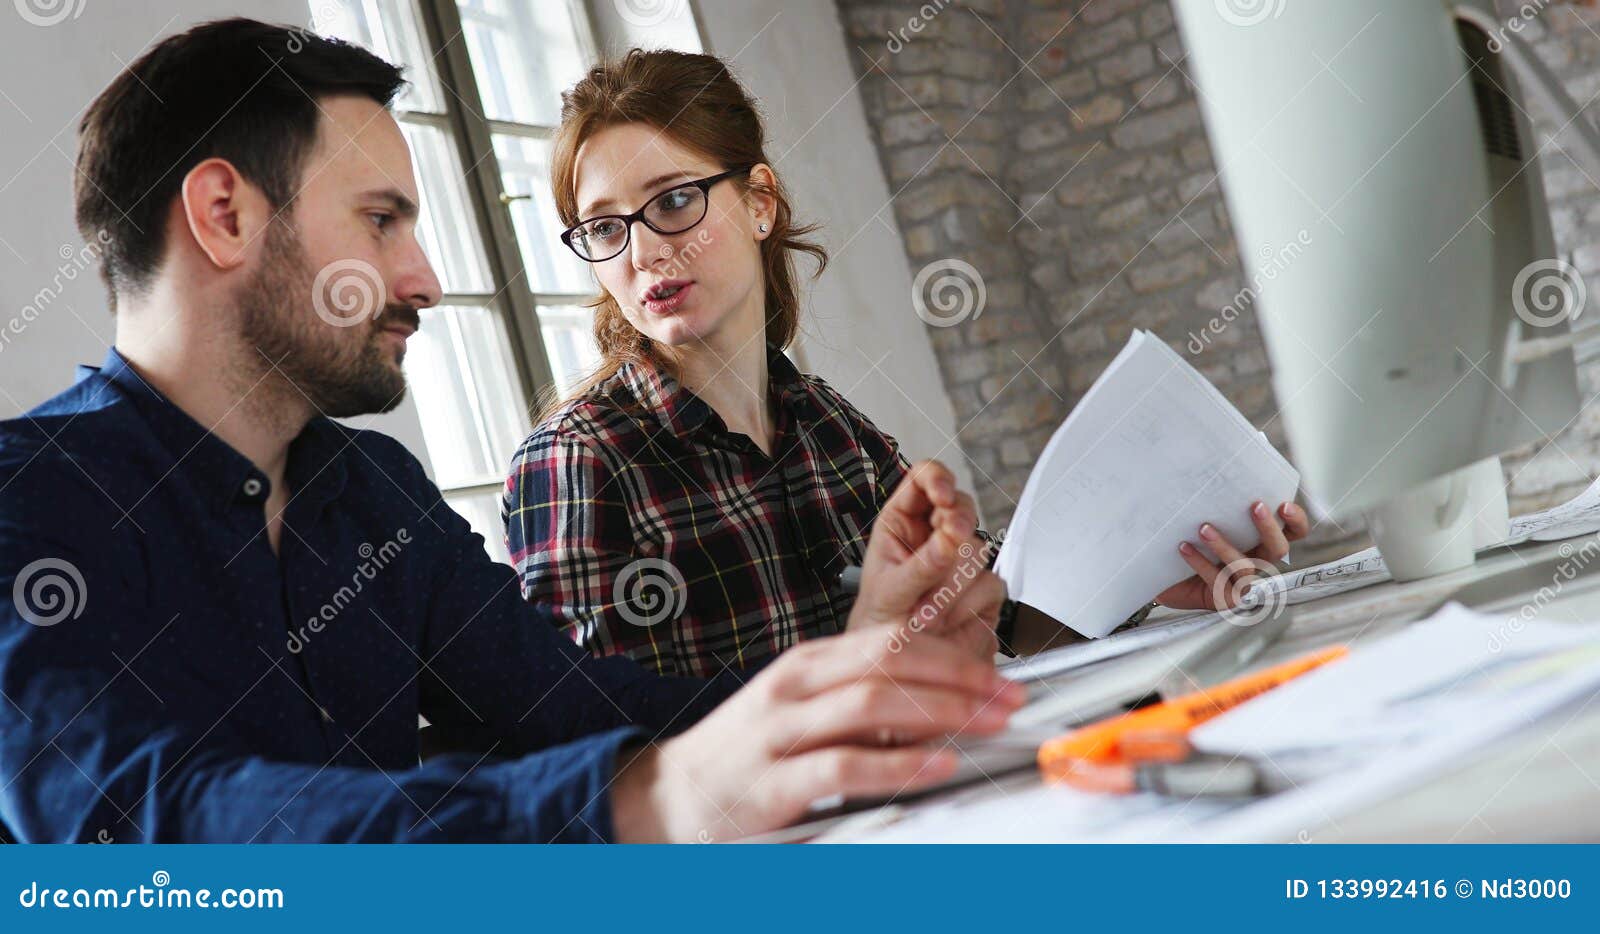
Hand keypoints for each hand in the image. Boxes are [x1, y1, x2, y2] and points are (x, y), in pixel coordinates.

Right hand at [609, 626, 1026, 842]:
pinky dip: (898, 763)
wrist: (669, 795)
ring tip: (987, 724)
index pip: (891, 641)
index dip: (953, 654)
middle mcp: (795, 687)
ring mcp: (782, 731)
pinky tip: (935, 766)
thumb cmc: (745, 753)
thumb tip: (939, 705)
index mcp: (807, 663)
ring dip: (942, 712)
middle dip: (960, 678)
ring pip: (872, 703)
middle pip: (890, 663)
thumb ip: (859, 701)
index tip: (1000, 675)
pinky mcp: (774, 781)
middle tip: (1009, 697)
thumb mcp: (800, 709)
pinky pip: (846, 764)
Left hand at [847, 460, 1003, 659]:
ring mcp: (960, 562)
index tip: (943, 495)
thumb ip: (922, 563)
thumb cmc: (879, 621)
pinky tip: (943, 620)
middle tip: (949, 544)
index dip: (938, 478)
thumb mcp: (890, 589)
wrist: (897, 665)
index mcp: (902, 523)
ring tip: (924, 611)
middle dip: (956, 527)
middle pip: (962, 506)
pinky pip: (991, 583)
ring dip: (951, 582)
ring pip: (978, 548)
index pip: (924, 479)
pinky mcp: (982, 590)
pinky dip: (966, 604)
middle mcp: (934, 535)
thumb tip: (950, 538)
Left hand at [1157, 501, 1309, 611]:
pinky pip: (1216, 581)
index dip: (1296, 521)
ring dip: (1225, 546)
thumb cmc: (1188, 537)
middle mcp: (1257, 563)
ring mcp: (1242, 584)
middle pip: (1278, 549)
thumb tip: (1223, 455)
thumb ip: (1220, 494)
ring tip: (1203, 528)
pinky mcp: (1223, 599)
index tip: (1284, 504)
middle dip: (1268, 527)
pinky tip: (1183, 547)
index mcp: (1260, 542)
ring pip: (1245, 567)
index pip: (1293, 533)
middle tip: (1254, 506)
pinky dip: (1200, 562)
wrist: (1162, 573)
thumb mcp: (1206, 514)